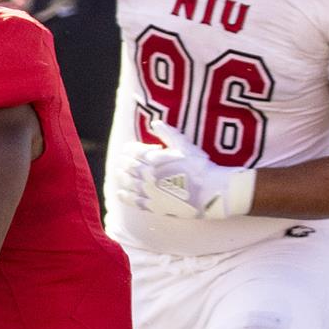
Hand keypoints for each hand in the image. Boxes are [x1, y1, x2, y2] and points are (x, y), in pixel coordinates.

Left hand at [106, 119, 253, 221]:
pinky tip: (120, 193)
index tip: (128, 148)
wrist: (209, 191)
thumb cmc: (200, 167)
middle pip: (129, 167)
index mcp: (155, 160)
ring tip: (118, 173)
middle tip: (121, 160)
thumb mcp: (185, 146)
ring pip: (129, 183)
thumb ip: (168, 134)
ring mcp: (150, 192)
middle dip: (124, 162)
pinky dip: (125, 197)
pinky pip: (134, 201)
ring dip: (121, 177)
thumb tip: (155, 122)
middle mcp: (149, 176)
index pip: (135, 152)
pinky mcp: (154, 206)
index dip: (130, 149)